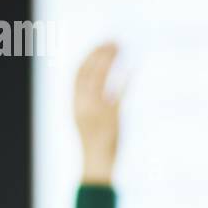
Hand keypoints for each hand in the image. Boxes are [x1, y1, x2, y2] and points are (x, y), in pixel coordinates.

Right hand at [73, 43, 121, 184]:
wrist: (97, 165)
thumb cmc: (95, 142)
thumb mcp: (87, 118)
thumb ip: (90, 100)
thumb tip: (104, 79)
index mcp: (74, 104)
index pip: (78, 73)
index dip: (89, 56)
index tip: (100, 44)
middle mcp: (82, 105)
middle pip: (89, 71)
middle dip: (101, 53)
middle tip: (115, 41)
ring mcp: (96, 111)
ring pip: (101, 77)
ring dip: (111, 59)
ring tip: (121, 48)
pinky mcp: (111, 118)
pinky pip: (118, 93)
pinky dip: (125, 78)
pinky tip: (133, 67)